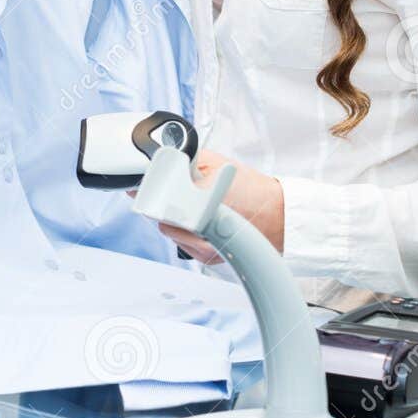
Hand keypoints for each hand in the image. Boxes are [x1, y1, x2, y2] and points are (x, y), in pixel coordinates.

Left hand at [140, 148, 283, 264]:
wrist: (278, 217)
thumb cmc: (253, 191)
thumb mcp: (217, 163)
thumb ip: (186, 161)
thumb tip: (160, 160)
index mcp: (199, 203)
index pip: (156, 200)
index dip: (145, 191)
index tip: (139, 187)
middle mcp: (199, 230)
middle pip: (160, 217)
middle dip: (162, 204)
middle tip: (174, 193)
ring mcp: (203, 247)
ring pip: (171, 231)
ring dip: (174, 219)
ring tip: (194, 207)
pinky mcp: (207, 257)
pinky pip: (183, 243)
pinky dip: (187, 232)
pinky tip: (202, 221)